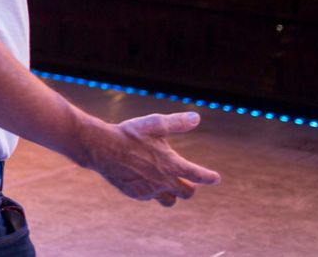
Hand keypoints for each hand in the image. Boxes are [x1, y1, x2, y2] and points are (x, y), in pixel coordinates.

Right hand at [88, 111, 220, 207]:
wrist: (102, 148)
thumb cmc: (129, 134)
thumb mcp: (155, 124)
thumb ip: (177, 122)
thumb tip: (197, 118)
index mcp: (171, 165)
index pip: (197, 175)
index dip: (209, 177)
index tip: (215, 178)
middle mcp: (163, 181)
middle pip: (187, 193)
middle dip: (190, 187)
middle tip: (188, 180)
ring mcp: (149, 190)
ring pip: (169, 201)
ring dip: (172, 193)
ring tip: (167, 183)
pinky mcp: (136, 194)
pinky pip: (150, 198)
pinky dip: (152, 191)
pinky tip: (145, 180)